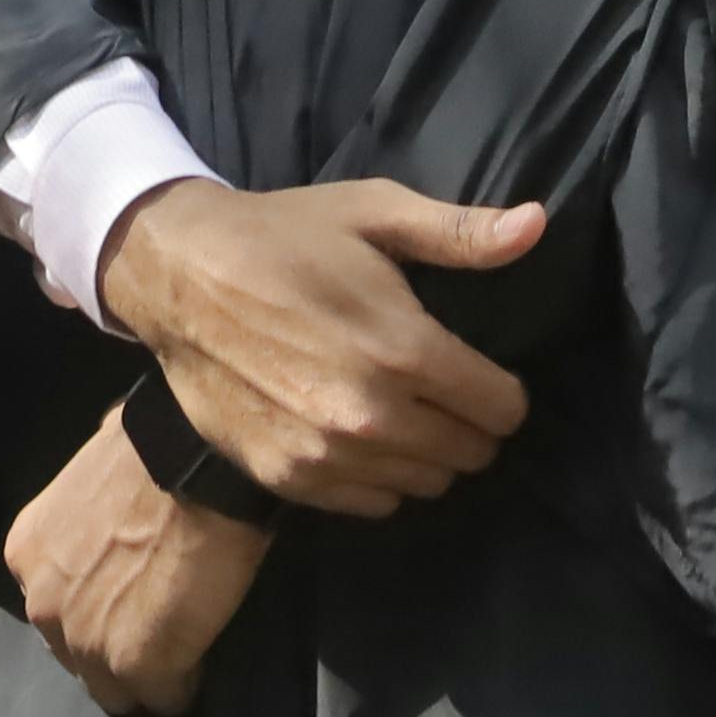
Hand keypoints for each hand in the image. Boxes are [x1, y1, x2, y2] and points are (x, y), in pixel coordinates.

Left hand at [8, 404, 267, 716]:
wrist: (192, 459)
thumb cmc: (148, 448)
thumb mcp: (88, 477)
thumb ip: (83, 517)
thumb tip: (107, 516)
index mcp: (26, 555)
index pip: (54, 610)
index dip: (97, 609)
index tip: (130, 599)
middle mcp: (43, 605)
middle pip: (78, 658)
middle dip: (115, 647)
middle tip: (157, 626)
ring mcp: (85, 642)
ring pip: (116, 691)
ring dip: (148, 675)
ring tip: (182, 647)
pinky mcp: (136, 666)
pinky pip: (164, 700)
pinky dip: (186, 686)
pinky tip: (204, 658)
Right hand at [89, 179, 540, 513]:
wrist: (177, 274)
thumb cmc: (283, 237)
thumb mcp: (373, 214)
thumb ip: (460, 233)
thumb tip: (538, 224)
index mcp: (404, 351)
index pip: (503, 408)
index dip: (501, 389)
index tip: (479, 372)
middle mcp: (372, 416)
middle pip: (471, 454)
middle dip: (468, 423)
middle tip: (438, 389)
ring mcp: (327, 455)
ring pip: (425, 484)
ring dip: (424, 453)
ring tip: (398, 410)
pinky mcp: (289, 478)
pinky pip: (373, 502)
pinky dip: (377, 476)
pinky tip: (356, 433)